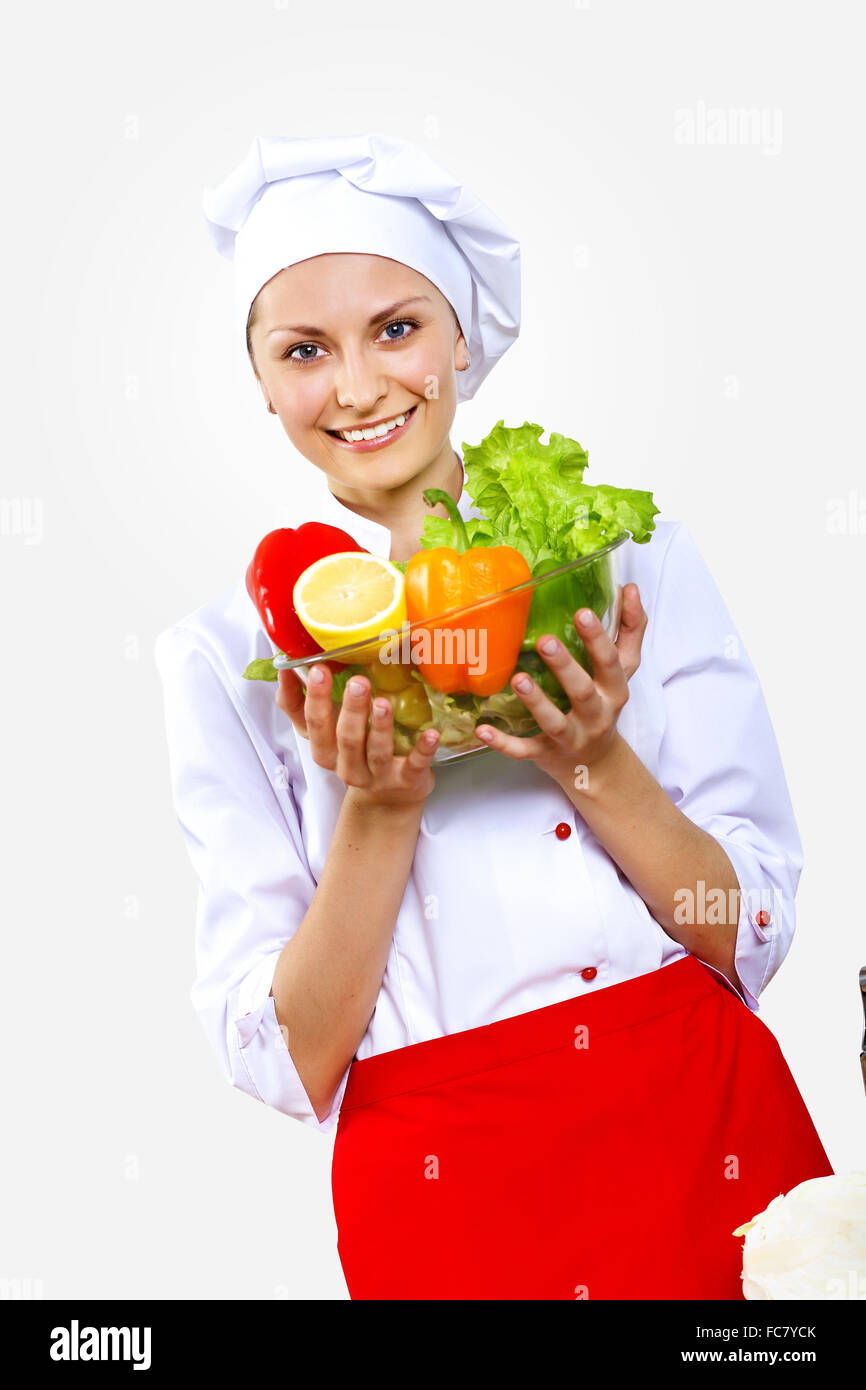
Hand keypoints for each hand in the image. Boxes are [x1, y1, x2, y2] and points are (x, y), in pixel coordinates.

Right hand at [276, 664, 439, 807]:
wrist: (388, 797)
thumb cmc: (357, 754)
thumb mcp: (329, 732)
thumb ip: (311, 701)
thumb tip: (289, 665)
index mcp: (324, 747)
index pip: (309, 723)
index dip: (309, 697)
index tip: (318, 668)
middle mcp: (345, 764)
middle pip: (343, 738)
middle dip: (350, 711)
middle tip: (358, 683)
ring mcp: (376, 776)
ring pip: (375, 753)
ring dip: (379, 728)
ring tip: (383, 703)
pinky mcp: (404, 781)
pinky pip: (413, 767)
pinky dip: (422, 750)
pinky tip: (431, 734)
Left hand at [474, 583, 647, 783]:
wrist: (597, 765)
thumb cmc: (605, 704)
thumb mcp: (623, 671)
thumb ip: (629, 630)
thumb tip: (629, 587)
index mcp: (614, 690)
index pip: (611, 663)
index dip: (599, 640)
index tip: (583, 612)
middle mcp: (596, 715)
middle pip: (583, 692)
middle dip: (565, 667)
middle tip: (545, 641)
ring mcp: (571, 738)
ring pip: (554, 722)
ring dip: (536, 702)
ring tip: (518, 679)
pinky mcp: (546, 754)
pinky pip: (525, 750)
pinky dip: (504, 743)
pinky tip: (483, 729)